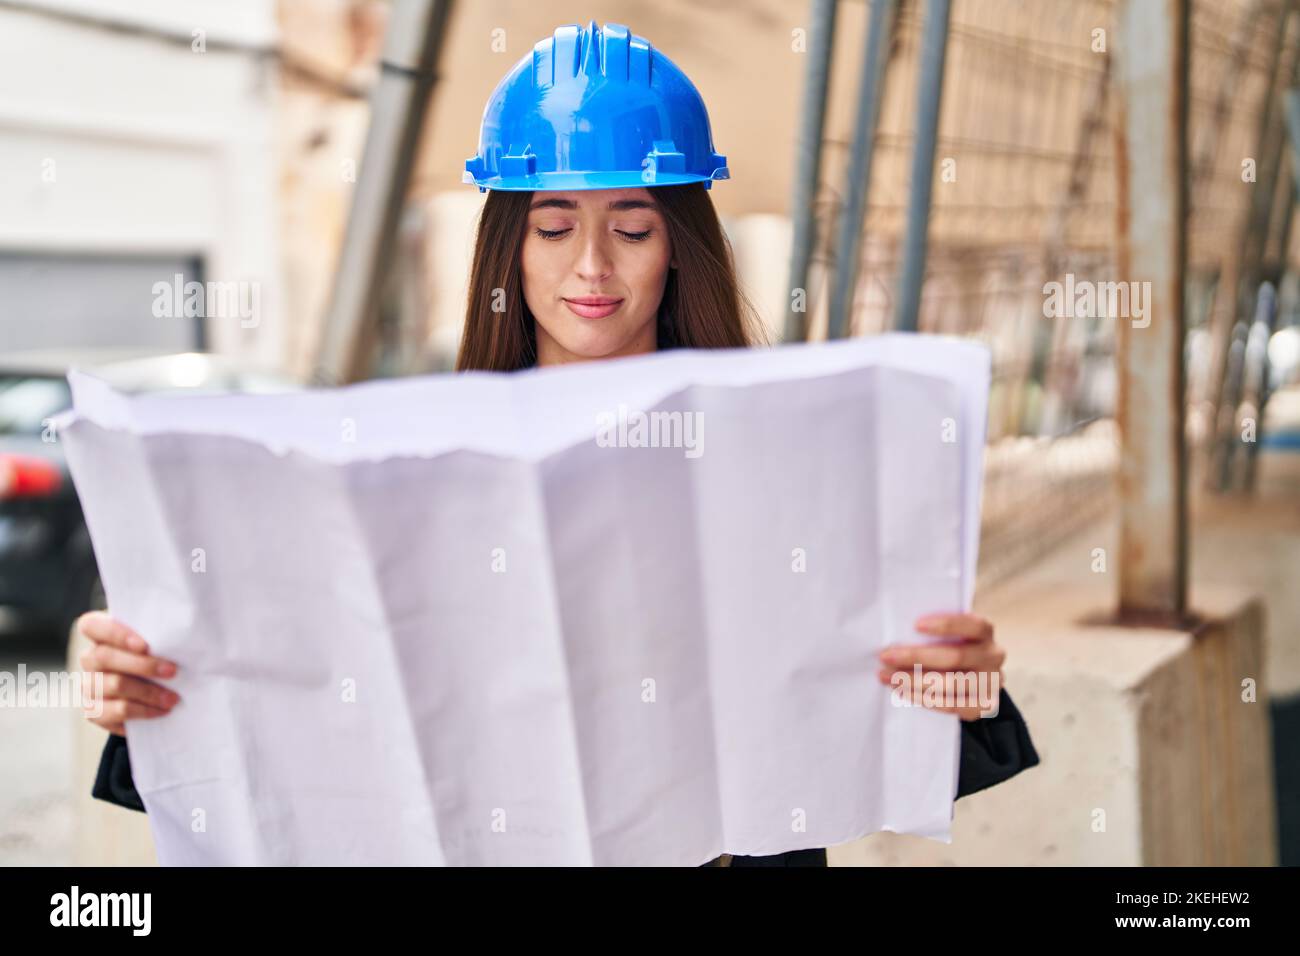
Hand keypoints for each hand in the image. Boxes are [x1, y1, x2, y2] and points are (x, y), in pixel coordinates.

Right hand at [76, 611, 180, 736]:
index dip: (115, 633)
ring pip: (113, 686)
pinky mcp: (93, 712)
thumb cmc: (158, 656)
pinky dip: (141, 711)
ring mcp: (88, 686)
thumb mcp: (158, 641)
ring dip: (148, 692)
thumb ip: (160, 635)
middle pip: (104, 657)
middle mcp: (89, 659)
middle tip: (172, 672)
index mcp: (99, 634)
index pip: (91, 625)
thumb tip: (185, 635)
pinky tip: (160, 711)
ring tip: (172, 698)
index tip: (145, 645)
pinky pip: (113, 712)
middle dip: (143, 665)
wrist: (153, 692)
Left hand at [877, 612, 1004, 720]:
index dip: (946, 624)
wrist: (972, 680)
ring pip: (951, 684)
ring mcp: (991, 683)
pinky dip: (924, 699)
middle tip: (885, 656)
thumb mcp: (950, 634)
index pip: (973, 625)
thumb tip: (898, 630)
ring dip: (913, 681)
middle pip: (956, 657)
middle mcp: (993, 656)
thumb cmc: (951, 647)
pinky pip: (951, 705)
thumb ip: (933, 630)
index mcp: (985, 632)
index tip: (915, 625)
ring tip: (887, 677)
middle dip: (916, 656)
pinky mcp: (983, 706)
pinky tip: (903, 692)